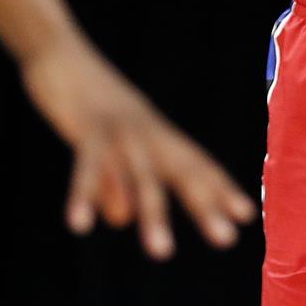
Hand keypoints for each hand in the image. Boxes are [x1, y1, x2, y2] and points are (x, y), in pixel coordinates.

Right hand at [22, 32, 255, 258]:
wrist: (60, 52)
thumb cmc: (87, 102)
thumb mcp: (108, 145)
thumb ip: (116, 184)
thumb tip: (122, 219)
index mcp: (155, 133)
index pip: (195, 161)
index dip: (220, 187)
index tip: (245, 215)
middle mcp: (145, 131)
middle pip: (179, 170)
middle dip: (203, 205)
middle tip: (226, 240)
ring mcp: (118, 129)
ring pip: (140, 175)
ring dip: (152, 214)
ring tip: (162, 253)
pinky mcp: (85, 128)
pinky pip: (87, 167)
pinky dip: (84, 195)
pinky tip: (81, 225)